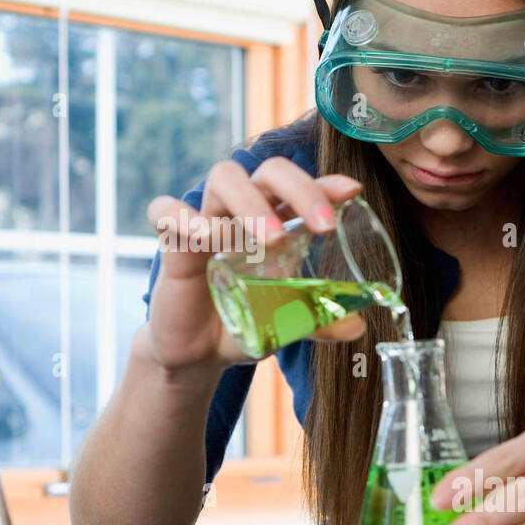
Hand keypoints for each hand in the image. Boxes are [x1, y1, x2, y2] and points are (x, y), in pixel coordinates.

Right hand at [144, 157, 366, 371]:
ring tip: (272, 239)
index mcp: (276, 221)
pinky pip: (167, 212)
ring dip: (252, 202)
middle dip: (300, 188)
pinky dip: (187, 218)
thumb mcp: (285, 322)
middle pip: (269, 172)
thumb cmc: (243, 320)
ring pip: (225, 178)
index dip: (324, 182)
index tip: (351, 191)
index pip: (301, 187)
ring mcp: (208, 221)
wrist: (198, 352)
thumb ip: (318, 320)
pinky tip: (209, 238)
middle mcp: (244, 212)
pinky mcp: (173, 243)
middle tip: (323, 225)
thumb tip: (356, 326)